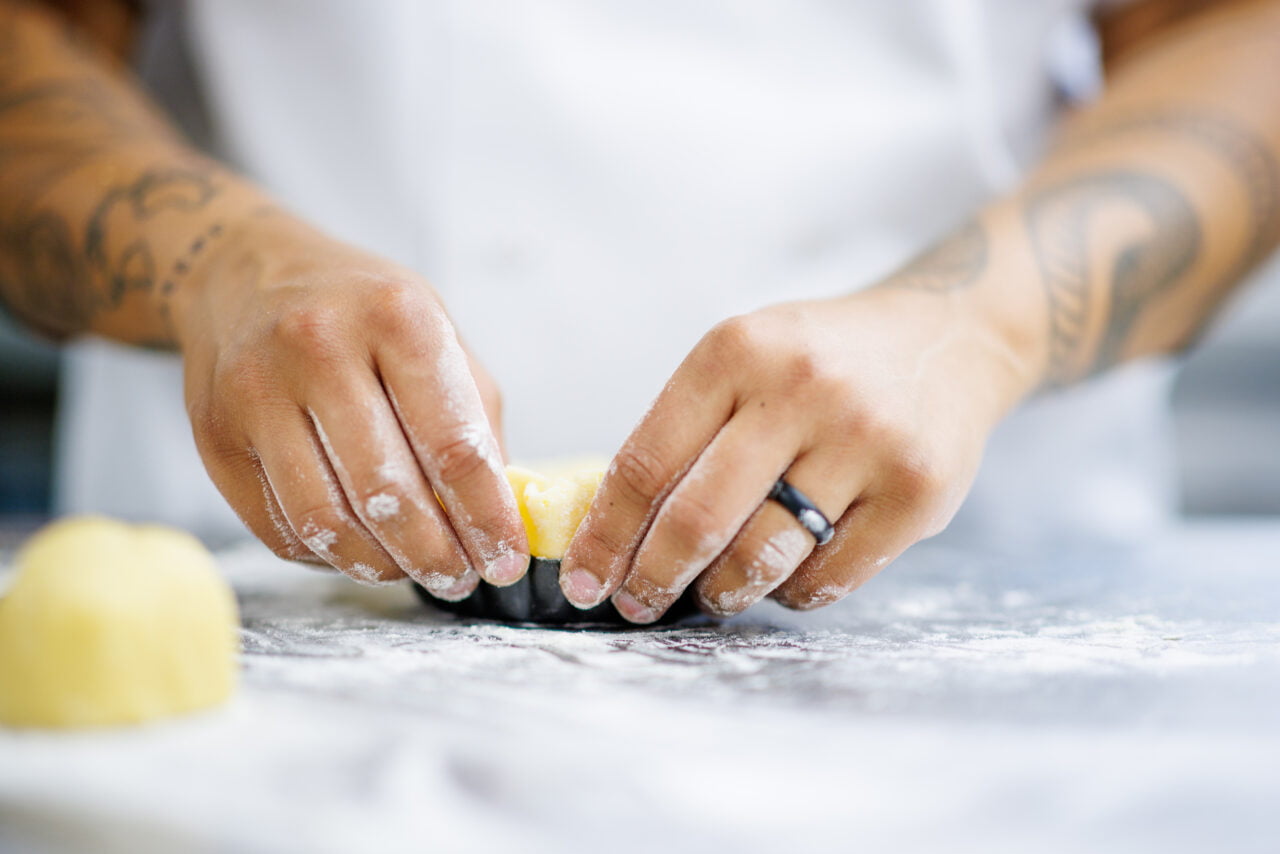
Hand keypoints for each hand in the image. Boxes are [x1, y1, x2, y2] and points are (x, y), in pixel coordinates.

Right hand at [174, 215, 528, 595]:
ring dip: (380, 565)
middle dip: (435, 553)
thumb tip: (498, 512)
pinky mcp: (215, 434)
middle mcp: (320, 347)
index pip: (453, 444)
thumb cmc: (360, 309)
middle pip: (387, 492)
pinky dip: (328, 554)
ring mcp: (257, 390)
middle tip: (459, 576)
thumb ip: (474, 417)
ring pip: (326, 521)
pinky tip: (357, 548)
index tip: (505, 559)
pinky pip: (280, 526)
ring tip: (411, 569)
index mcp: (396, 317)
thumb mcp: (437, 331)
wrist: (245, 271)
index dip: (486, 517)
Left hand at [559, 286, 1032, 620]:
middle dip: (652, 579)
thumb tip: (616, 536)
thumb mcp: (745, 356)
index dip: (605, 535)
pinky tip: (783, 576)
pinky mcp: (919, 494)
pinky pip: (828, 579)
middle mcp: (802, 389)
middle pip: (697, 519)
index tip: (584, 579)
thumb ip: (686, 430)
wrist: (948, 337)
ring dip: (721, 592)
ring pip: (761, 558)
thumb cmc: (821, 360)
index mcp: (738, 351)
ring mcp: (866, 441)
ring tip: (713, 591)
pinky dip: (789, 593)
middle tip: (636, 604)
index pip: (646, 463)